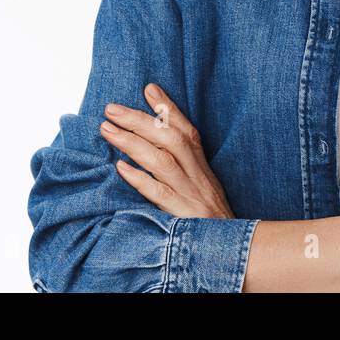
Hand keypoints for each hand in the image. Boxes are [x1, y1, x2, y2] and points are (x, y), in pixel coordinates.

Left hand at [99, 82, 234, 219]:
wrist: (233, 250)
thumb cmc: (210, 222)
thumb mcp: (202, 189)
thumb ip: (184, 169)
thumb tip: (156, 147)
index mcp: (202, 168)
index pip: (186, 130)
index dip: (169, 108)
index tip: (148, 88)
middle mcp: (198, 177)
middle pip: (171, 139)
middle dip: (140, 120)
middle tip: (111, 108)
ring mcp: (191, 195)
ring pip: (162, 161)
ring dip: (132, 142)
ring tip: (107, 130)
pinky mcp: (183, 216)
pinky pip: (160, 194)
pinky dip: (140, 179)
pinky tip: (120, 168)